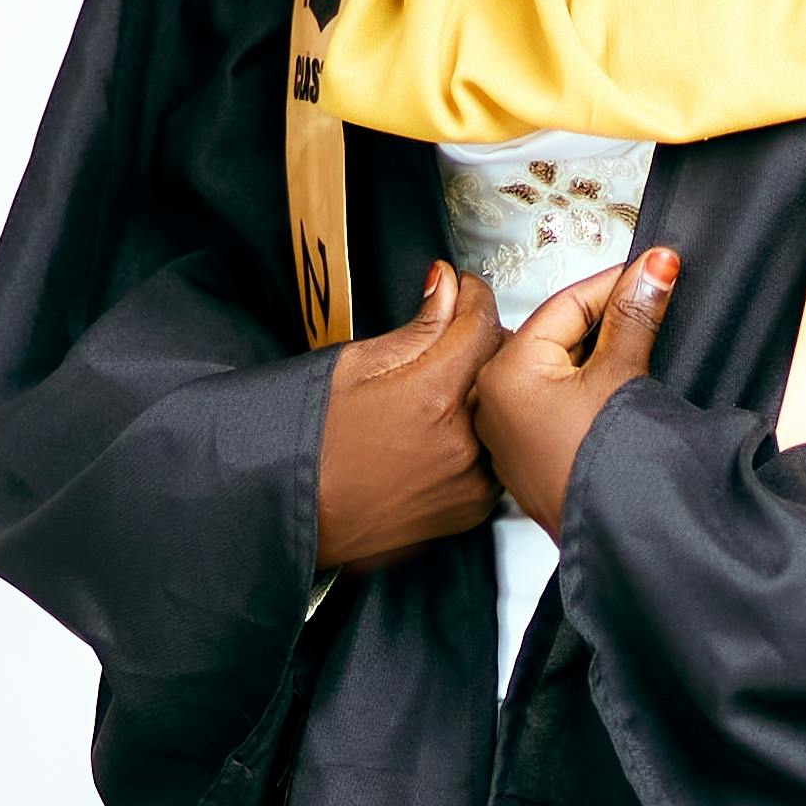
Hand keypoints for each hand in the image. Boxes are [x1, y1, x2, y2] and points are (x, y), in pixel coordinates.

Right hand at [313, 262, 504, 566]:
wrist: (301, 516)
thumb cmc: (314, 445)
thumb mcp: (355, 366)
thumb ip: (417, 327)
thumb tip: (448, 288)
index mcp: (433, 396)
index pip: (481, 322)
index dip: (471, 296)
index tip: (462, 292)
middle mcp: (462, 441)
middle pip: (501, 364)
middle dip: (481, 340)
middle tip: (450, 337)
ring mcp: (471, 479)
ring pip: (503, 410)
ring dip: (484, 390)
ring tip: (443, 391)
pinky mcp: (473, 507)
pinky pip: (497, 454)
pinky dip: (482, 435)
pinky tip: (446, 432)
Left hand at [468, 249, 679, 541]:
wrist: (616, 535)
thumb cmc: (606, 468)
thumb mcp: (623, 375)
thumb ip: (636, 314)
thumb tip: (654, 268)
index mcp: (506, 372)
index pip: (568, 304)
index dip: (616, 284)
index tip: (651, 270)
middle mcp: (492, 401)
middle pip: (557, 334)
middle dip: (605, 319)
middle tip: (649, 304)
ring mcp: (504, 433)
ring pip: (553, 368)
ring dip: (595, 353)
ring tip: (636, 347)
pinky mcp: (523, 457)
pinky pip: (550, 403)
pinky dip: (581, 388)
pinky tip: (612, 389)